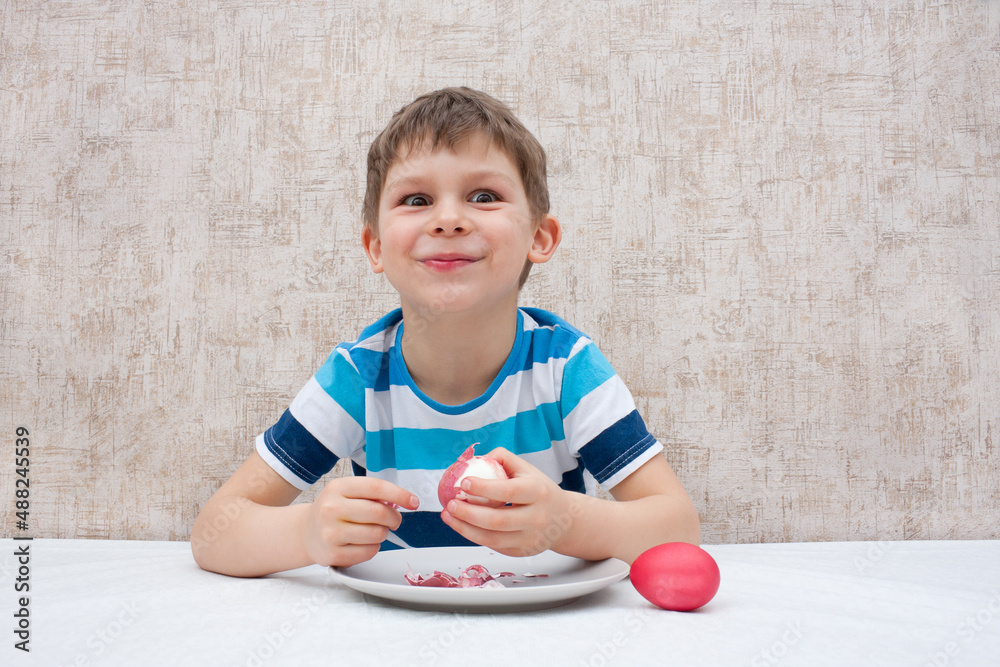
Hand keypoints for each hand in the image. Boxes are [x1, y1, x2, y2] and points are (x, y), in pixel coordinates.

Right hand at [302, 477, 418, 566]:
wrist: (306, 532)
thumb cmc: (334, 510)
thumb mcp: (347, 493)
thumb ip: (373, 494)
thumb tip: (405, 501)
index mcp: (338, 487)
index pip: (375, 488)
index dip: (399, 494)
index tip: (414, 502)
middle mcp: (331, 508)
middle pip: (379, 513)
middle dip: (394, 518)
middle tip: (394, 521)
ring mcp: (330, 533)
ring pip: (377, 534)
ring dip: (383, 533)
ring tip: (375, 531)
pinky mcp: (333, 554)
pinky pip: (369, 552)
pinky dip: (373, 548)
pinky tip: (364, 542)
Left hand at [440, 447, 581, 556]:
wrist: (564, 519)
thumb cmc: (540, 491)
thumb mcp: (528, 469)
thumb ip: (502, 459)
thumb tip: (475, 460)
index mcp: (537, 492)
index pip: (508, 491)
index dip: (484, 488)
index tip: (463, 482)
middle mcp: (536, 517)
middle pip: (497, 520)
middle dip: (469, 514)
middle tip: (450, 504)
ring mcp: (530, 538)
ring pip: (492, 539)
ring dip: (465, 529)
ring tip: (449, 516)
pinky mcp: (523, 552)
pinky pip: (495, 546)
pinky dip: (475, 536)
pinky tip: (463, 526)